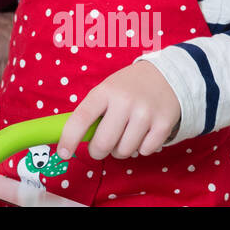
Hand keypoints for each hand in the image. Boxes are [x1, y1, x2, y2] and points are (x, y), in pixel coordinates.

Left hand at [55, 60, 180, 161]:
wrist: (166, 76)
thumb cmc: (127, 88)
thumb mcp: (106, 90)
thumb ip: (91, 112)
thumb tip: (71, 139)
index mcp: (104, 92)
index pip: (81, 118)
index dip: (69, 138)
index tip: (63, 152)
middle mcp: (124, 102)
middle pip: (103, 143)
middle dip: (98, 151)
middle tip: (100, 148)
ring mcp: (145, 113)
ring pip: (124, 151)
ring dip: (121, 150)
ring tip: (124, 136)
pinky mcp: (164, 124)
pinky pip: (145, 151)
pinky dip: (141, 148)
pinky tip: (143, 134)